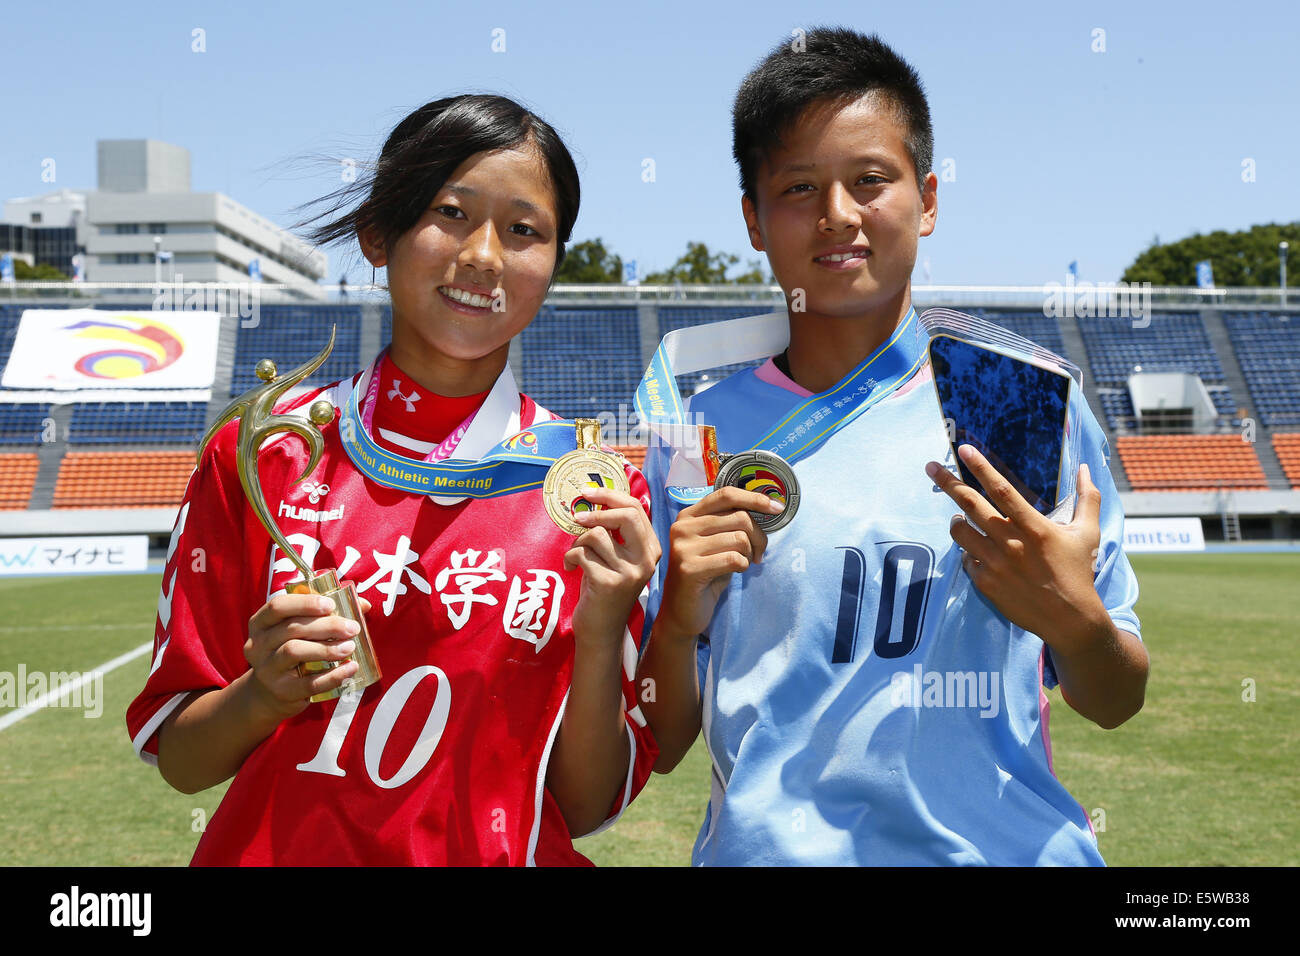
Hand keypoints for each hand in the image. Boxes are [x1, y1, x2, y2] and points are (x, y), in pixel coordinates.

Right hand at [244, 591, 371, 717]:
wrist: (269, 694)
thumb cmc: (291, 652)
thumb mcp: (299, 631)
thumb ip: (327, 614)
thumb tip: (363, 604)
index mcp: (261, 623)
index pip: (277, 606)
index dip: (305, 603)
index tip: (331, 605)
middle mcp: (258, 645)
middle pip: (291, 628)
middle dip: (326, 626)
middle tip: (352, 627)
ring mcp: (267, 669)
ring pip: (294, 651)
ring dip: (326, 648)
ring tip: (350, 647)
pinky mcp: (282, 691)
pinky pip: (309, 683)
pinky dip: (333, 675)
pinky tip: (350, 668)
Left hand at [566, 486, 661, 646]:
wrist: (601, 631)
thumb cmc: (605, 590)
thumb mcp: (618, 558)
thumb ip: (617, 533)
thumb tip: (597, 498)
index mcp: (651, 549)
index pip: (636, 509)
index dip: (610, 496)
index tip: (588, 492)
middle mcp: (646, 560)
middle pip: (625, 516)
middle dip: (597, 512)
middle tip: (577, 516)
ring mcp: (629, 572)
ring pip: (597, 535)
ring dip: (578, 542)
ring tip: (576, 556)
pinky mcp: (609, 583)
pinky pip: (581, 554)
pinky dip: (569, 558)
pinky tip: (570, 569)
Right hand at [656, 486, 783, 639]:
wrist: (682, 611)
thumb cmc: (706, 575)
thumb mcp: (717, 543)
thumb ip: (731, 523)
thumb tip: (768, 507)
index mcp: (688, 515)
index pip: (726, 495)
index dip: (755, 498)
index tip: (777, 508)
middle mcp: (682, 527)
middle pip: (739, 517)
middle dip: (759, 537)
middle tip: (758, 554)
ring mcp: (683, 547)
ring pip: (739, 538)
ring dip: (749, 554)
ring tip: (743, 564)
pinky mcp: (689, 568)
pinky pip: (733, 558)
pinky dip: (742, 566)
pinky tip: (734, 572)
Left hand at [927, 444, 1109, 653]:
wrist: (1069, 619)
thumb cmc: (1079, 571)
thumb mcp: (1087, 532)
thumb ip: (1087, 497)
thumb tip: (1085, 467)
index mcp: (1034, 527)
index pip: (1002, 490)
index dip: (982, 468)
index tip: (964, 450)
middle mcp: (1011, 543)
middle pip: (970, 505)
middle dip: (947, 483)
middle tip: (931, 466)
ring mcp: (995, 564)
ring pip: (960, 533)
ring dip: (956, 520)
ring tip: (958, 516)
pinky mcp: (985, 583)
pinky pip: (966, 559)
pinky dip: (969, 551)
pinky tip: (977, 550)